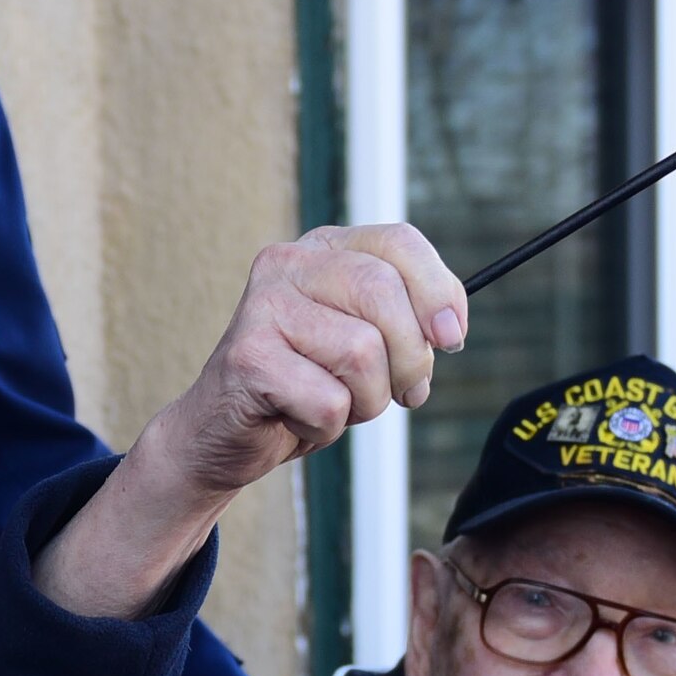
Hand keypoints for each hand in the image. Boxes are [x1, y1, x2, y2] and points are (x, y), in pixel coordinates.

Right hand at [37, 224, 466, 618]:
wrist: (223, 433)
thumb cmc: (303, 384)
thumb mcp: (367, 341)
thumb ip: (408, 321)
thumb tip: (448, 330)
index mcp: (324, 249)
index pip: (399, 242)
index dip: (438, 291)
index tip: (451, 339)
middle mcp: (289, 263)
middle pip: (383, 294)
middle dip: (410, 358)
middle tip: (402, 392)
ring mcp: (262, 307)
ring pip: (362, 352)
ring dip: (367, 400)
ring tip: (338, 404)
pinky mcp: (247, 357)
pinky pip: (328, 400)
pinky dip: (329, 426)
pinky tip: (299, 418)